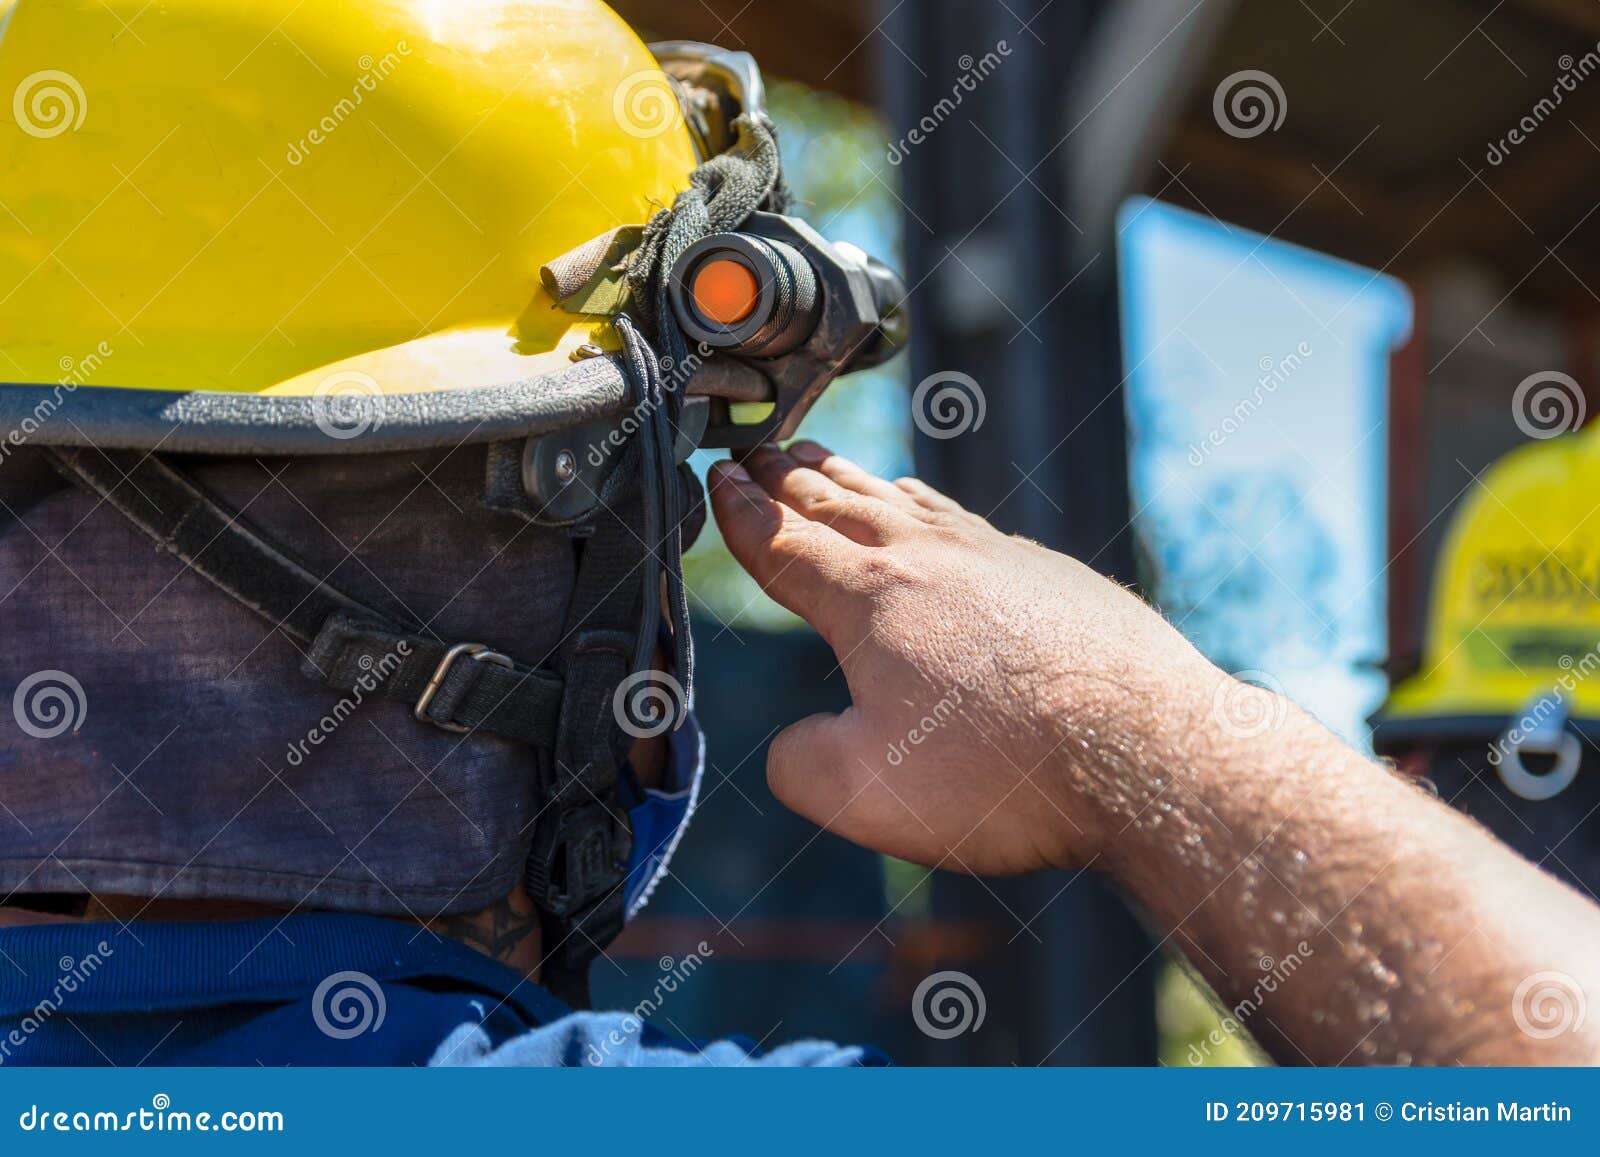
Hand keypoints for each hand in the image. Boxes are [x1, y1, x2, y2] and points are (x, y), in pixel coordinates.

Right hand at [707, 441, 1224, 875]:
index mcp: (869, 599)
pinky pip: (965, 521)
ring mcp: (995, 558)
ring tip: (825, 463)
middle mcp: (929, 559)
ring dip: (853, 478)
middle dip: (787, 477)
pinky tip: (929, 511)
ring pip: (904, 499)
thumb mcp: (865, 794)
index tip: (717, 478)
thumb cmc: (1005, 772)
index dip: (741, 512)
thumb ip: (801, 763)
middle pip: (840, 501)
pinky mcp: (1048, 575)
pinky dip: (926, 504)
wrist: (1147, 748)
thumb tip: (796, 742)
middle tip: (756, 452)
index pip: (785, 541)